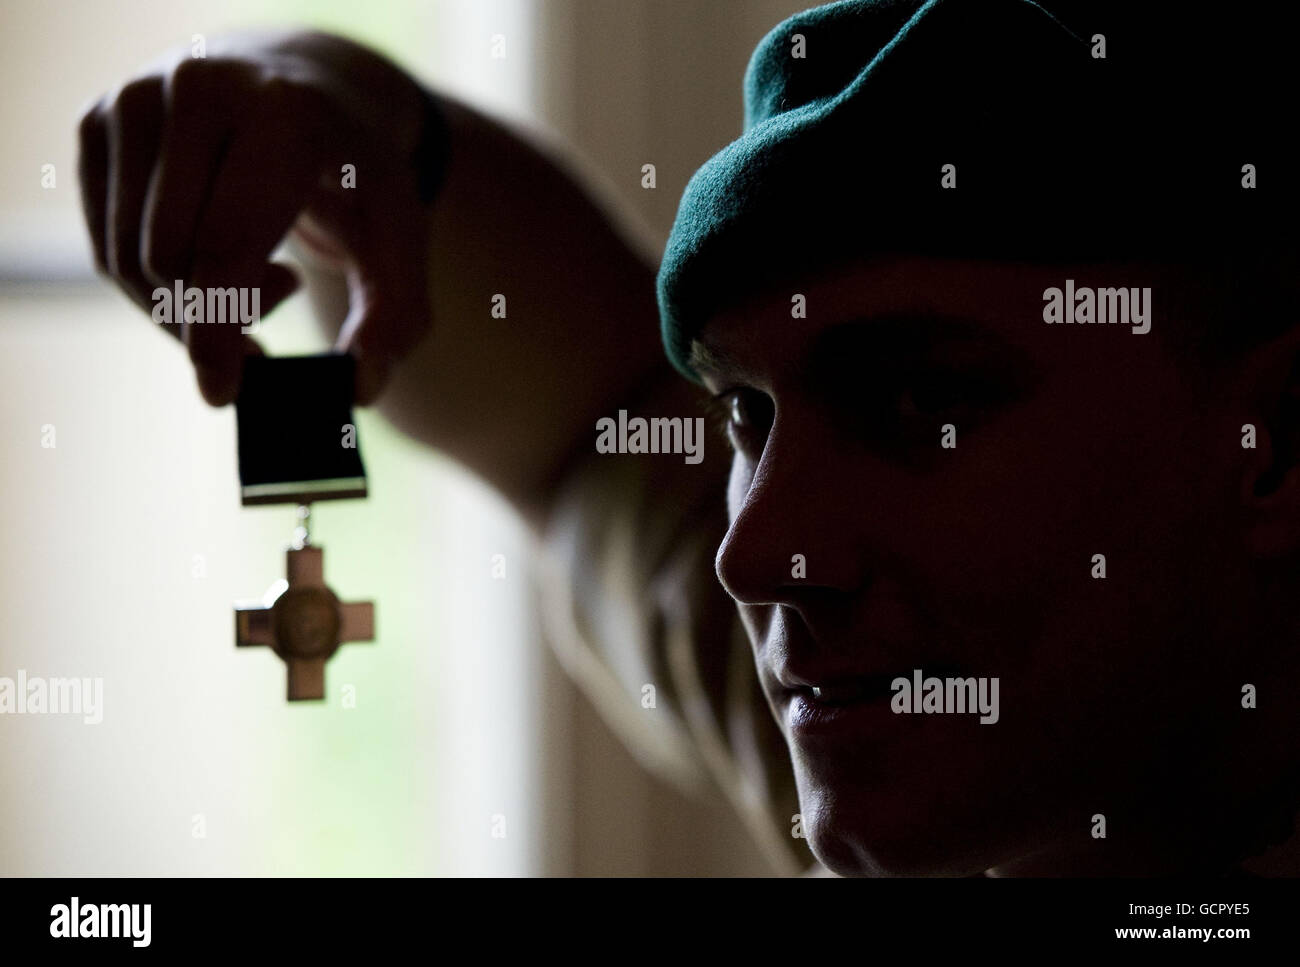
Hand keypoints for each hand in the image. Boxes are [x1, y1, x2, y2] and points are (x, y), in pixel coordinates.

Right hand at [77, 30, 435, 404]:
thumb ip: (398, 318)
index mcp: (282, 113)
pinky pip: (107, 245)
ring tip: (255, 276)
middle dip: (216, 319)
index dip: (218, 332)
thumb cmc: (355, 174)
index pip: (224, 245)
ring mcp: (137, 99)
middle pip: (171, 260)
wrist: (307, 91)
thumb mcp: (401, 238)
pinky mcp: (97, 123)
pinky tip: (211, 260)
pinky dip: (154, 284)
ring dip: (187, 307)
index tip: (223, 394)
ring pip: (128, 259)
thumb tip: (360, 386)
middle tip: (275, 306)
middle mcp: (198, 90)